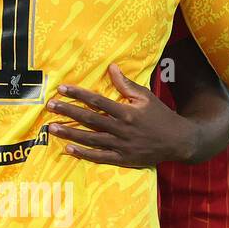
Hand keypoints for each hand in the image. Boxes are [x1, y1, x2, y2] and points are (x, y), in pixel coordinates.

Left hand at [46, 64, 200, 166]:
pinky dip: (83, 154)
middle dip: (68, 112)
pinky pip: (99, 157)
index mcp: (126, 112)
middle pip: (90, 119)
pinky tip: (68, 148)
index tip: (62, 88)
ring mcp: (121, 146)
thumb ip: (126, 85)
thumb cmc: (160, 116)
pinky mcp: (122, 159)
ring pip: (91, 139)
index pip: (97, 101)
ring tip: (52, 128)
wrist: (178, 142)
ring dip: (70, 133)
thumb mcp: (146, 97)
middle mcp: (121, 129)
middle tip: (50, 106)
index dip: (78, 94)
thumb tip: (111, 67)